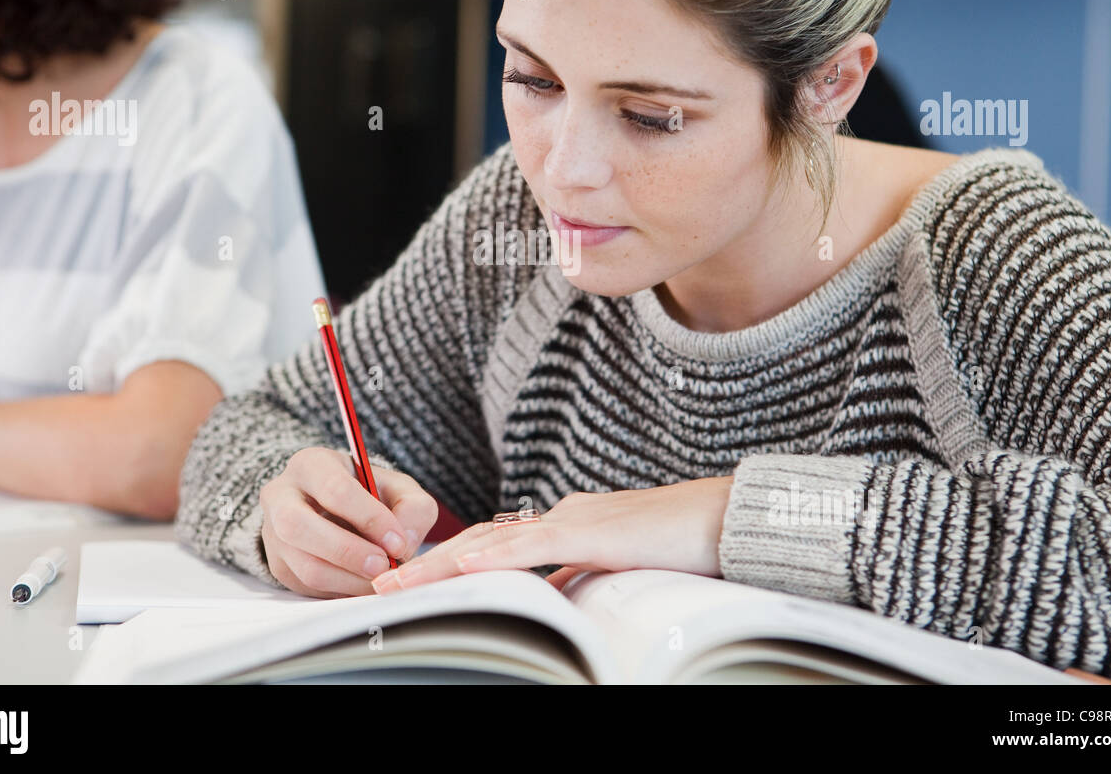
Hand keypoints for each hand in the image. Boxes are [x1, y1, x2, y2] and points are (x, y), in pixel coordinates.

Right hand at [260, 446, 438, 597]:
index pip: (335, 490)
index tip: (398, 542)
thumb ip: (413, 509)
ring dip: (349, 579)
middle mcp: (281, 496)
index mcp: (311, 464)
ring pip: (305, 565)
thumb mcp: (399, 488)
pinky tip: (362, 582)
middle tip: (383, 566)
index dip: (370, 519)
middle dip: (348, 552)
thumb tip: (403, 545)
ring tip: (379, 578)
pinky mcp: (279, 565)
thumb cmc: (371, 495)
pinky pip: (308, 587)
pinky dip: (341, 591)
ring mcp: (273, 533)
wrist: (338, 511)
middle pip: (299, 527)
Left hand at [371, 476, 733, 594]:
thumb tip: (548, 596)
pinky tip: (460, 568)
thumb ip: (580, 574)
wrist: (727, 521)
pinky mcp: (595, 534)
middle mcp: (563, 515)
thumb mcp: (620, 564)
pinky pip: (535, 548)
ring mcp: (576, 521)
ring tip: (398, 584)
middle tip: (383, 587)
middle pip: (481, 542)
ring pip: (493, 545)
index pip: (496, 545)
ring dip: (441, 566)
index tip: (414, 582)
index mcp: (568, 522)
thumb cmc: (682, 543)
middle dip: (428, 565)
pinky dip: (493, 559)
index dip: (451, 564)